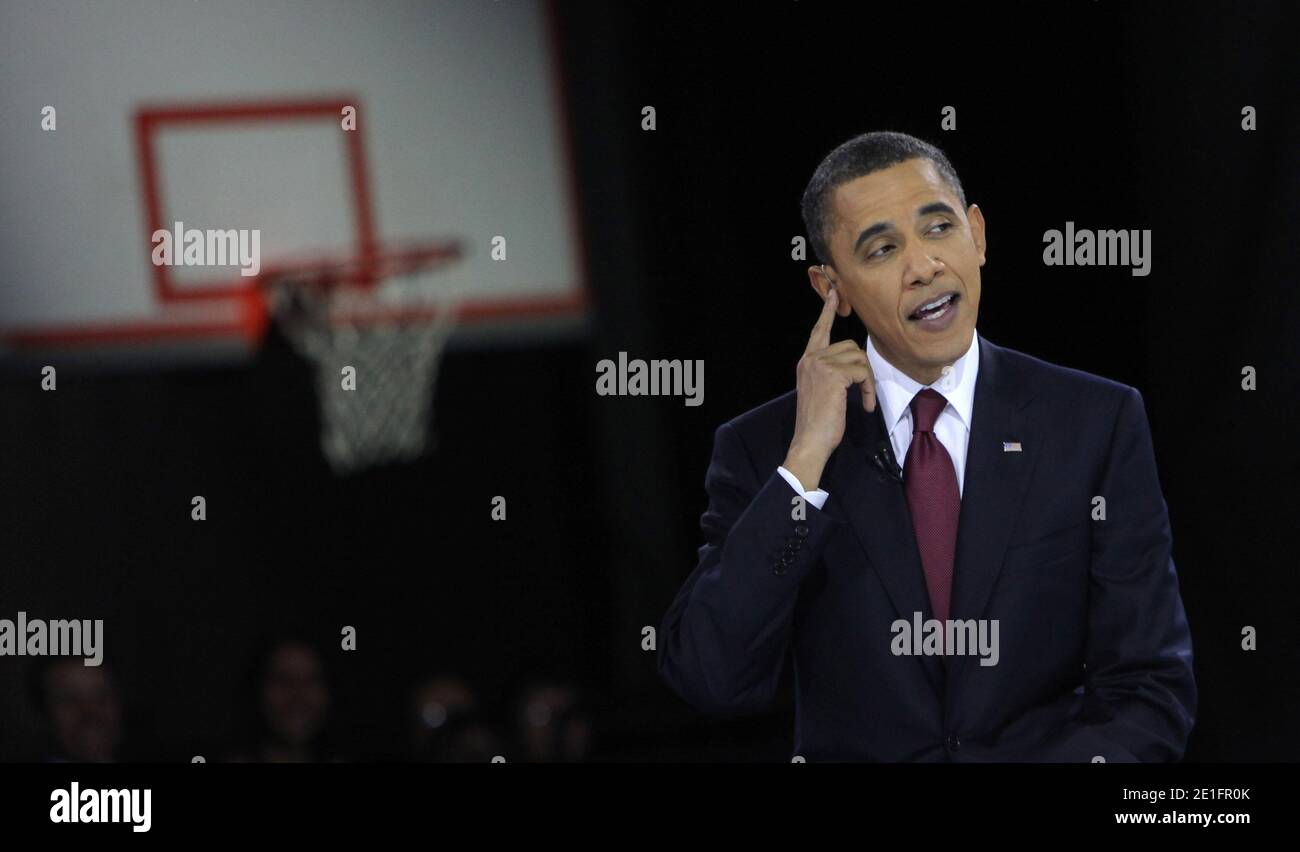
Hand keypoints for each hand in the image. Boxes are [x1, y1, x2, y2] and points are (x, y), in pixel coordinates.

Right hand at [782, 288, 875, 489]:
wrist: (810, 441)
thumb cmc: (818, 423)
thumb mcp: (821, 392)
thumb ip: (830, 374)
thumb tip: (852, 366)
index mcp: (806, 362)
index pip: (819, 331)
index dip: (828, 313)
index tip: (834, 294)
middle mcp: (811, 359)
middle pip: (850, 347)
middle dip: (863, 368)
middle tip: (864, 392)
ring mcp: (820, 365)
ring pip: (859, 359)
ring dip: (868, 381)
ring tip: (864, 401)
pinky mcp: (833, 374)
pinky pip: (863, 372)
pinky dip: (869, 389)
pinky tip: (865, 405)